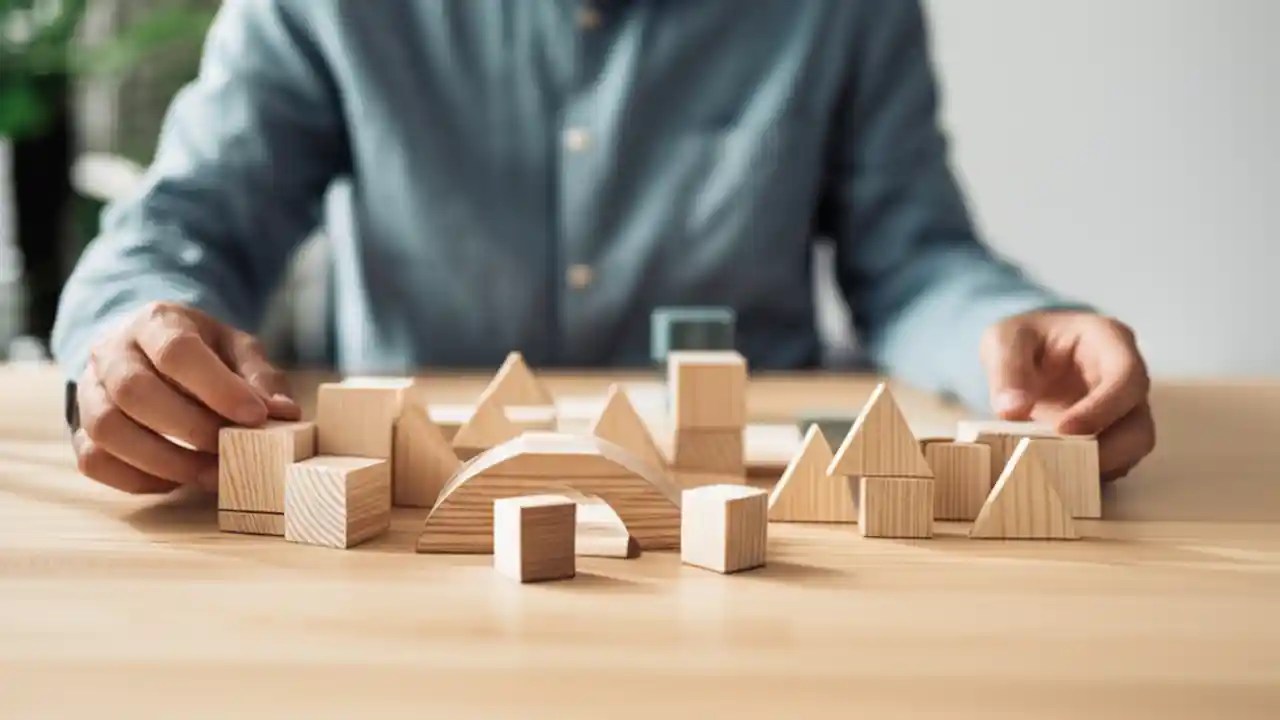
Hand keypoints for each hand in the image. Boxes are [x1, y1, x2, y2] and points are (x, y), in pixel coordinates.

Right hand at [74, 302, 300, 493]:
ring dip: (163, 461)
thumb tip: (284, 413)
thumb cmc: (203, 352)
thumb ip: (261, 379)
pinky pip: (94, 459)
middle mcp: (112, 352)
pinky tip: (176, 480)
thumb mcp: (238, 350)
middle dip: (190, 429)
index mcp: (156, 322)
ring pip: (107, 429)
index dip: (217, 388)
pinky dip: (137, 478)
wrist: (149, 349)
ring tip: (210, 474)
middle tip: (231, 452)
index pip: (178, 352)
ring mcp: (89, 390)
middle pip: (134, 391)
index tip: (254, 417)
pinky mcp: (81, 428)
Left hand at [980, 310, 1154, 480]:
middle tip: (1062, 463)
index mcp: (1110, 341)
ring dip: (1100, 465)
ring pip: (1132, 448)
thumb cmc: (1021, 338)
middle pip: (1139, 423)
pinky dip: (1091, 472)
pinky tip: (1059, 475)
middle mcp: (1127, 377)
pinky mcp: (1111, 435)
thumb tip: (1012, 411)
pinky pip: (1115, 461)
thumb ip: (1006, 369)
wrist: (1023, 353)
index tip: (1064, 430)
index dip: (1102, 408)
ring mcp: (1124, 409)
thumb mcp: (1004, 340)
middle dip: (1107, 450)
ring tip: (1056, 472)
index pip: (1126, 377)